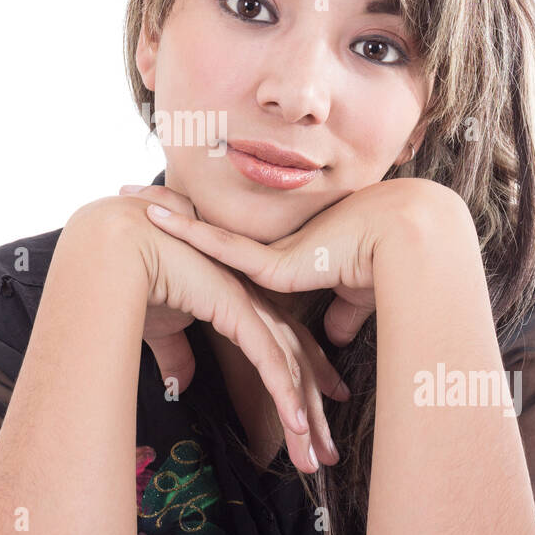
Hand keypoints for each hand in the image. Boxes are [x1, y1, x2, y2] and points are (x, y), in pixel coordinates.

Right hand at [74, 185, 342, 471]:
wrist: (120, 246)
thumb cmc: (136, 277)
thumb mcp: (161, 326)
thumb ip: (178, 352)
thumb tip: (181, 383)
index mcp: (237, 301)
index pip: (282, 343)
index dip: (306, 375)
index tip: (323, 406)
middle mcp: (250, 300)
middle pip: (295, 358)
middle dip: (314, 407)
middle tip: (327, 451)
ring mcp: (247, 303)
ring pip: (289, 366)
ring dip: (304, 416)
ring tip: (315, 458)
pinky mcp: (235, 308)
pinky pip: (269, 358)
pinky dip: (285, 393)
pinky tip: (298, 424)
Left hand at [140, 178, 432, 349]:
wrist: (407, 249)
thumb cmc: (385, 269)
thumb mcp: (351, 296)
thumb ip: (339, 316)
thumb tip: (332, 340)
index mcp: (281, 256)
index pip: (225, 242)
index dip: (195, 228)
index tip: (166, 214)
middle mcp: (268, 247)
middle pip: (205, 226)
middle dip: (169, 208)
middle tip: (131, 194)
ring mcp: (266, 250)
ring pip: (203, 228)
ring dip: (165, 212)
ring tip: (126, 197)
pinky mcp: (271, 261)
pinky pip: (219, 244)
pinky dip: (185, 229)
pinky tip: (154, 215)